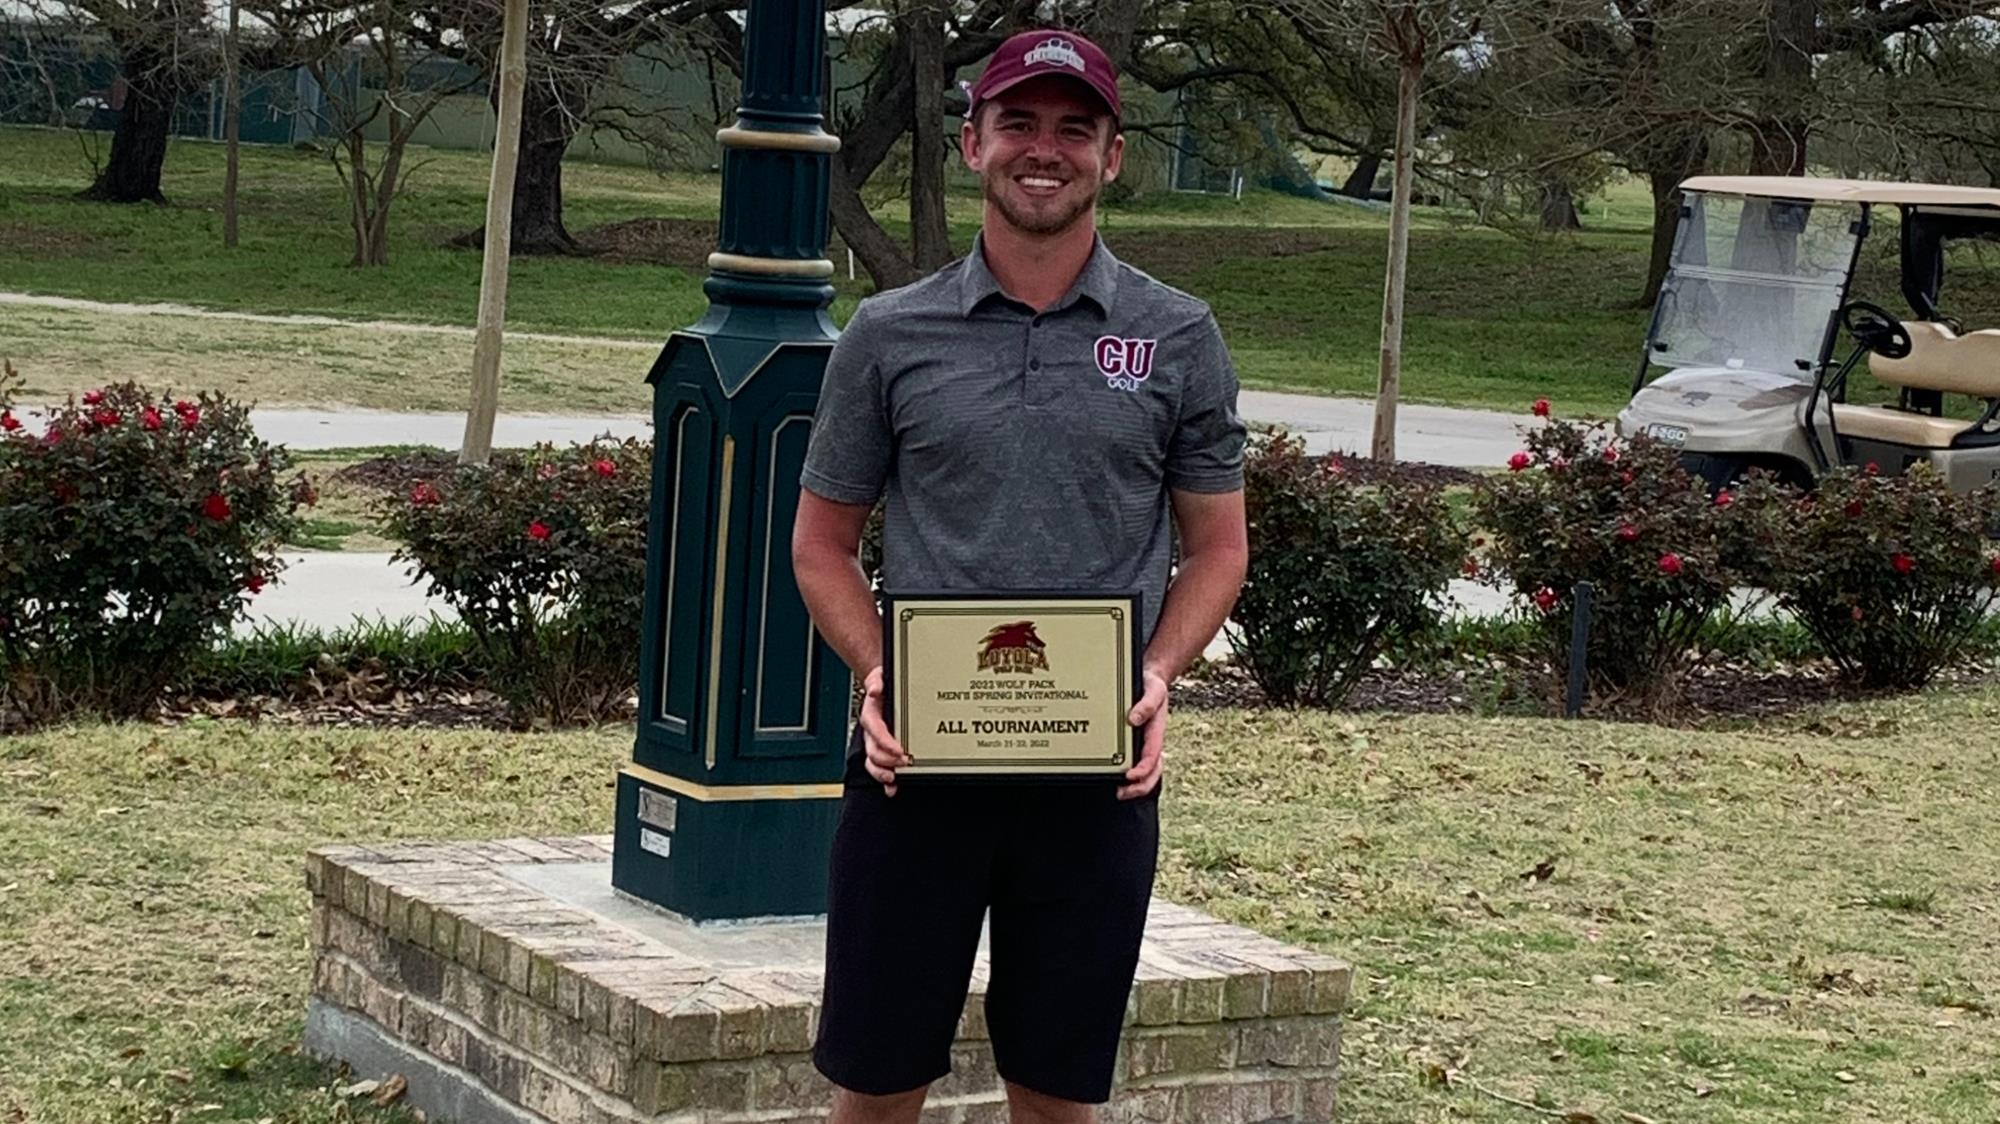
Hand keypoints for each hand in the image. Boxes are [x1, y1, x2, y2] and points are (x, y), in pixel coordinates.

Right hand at [858, 666, 909, 795]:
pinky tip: (893, 787)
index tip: (899, 750)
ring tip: (894, 779)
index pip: (876, 731)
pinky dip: (884, 781)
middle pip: (873, 752)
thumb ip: (877, 681)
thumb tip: (875, 689)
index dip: (886, 742)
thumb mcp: (880, 676)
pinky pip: (880, 768)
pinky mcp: (884, 750)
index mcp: (871, 715)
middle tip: (904, 763)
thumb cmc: (883, 684)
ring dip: (883, 773)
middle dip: (888, 760)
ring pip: (873, 763)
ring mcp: (877, 743)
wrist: (882, 687)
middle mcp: (872, 732)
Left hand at [1120, 668, 1169, 799]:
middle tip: (1122, 793)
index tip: (1131, 775)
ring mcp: (1142, 744)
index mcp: (1156, 731)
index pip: (1153, 756)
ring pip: (1144, 773)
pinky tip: (1110, 776)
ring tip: (1118, 792)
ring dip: (1133, 786)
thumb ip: (1147, 703)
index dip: (1143, 769)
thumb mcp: (1154, 689)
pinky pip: (1131, 762)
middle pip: (1152, 772)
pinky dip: (1124, 775)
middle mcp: (1150, 742)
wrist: (1151, 678)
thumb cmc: (1152, 685)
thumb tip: (1134, 718)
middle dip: (1140, 787)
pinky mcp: (1132, 743)